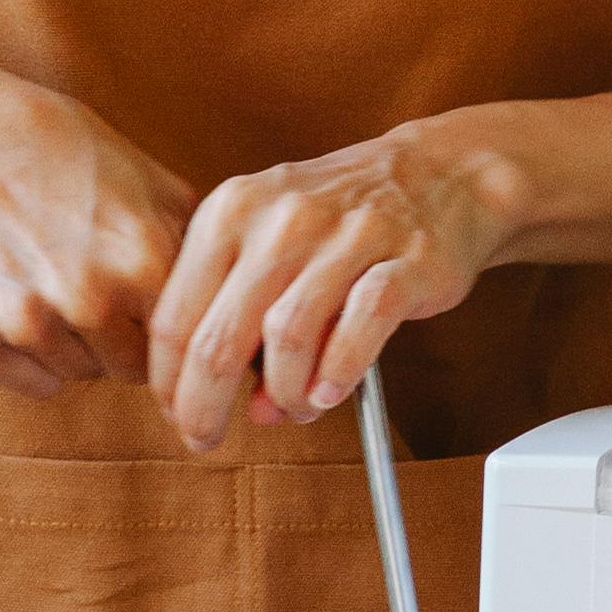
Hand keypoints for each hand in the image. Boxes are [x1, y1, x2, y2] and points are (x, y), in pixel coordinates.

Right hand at [0, 48, 194, 401]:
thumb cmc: (58, 148)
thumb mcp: (147, 178)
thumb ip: (196, 243)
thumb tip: (247, 301)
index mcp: (144, 262)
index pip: (188, 343)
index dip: (177, 331)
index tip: (165, 320)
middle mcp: (88, 301)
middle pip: (134, 369)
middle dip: (126, 340)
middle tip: (98, 290)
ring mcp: (24, 324)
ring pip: (80, 376)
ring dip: (77, 347)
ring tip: (53, 282)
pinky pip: (31, 383)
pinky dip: (31, 357)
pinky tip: (18, 298)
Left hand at [147, 124, 516, 449]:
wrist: (443, 173)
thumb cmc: (344, 220)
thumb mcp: (274, 249)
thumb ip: (249, 324)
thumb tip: (253, 410)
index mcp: (232, 211)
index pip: (175, 317)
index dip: (169, 384)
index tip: (177, 418)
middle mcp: (283, 219)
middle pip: (220, 337)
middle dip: (205, 405)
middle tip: (208, 438)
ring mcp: (347, 236)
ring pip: (288, 338)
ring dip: (285, 393)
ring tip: (296, 408)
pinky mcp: (406, 259)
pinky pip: (361, 327)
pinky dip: (340, 373)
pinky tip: (332, 392)